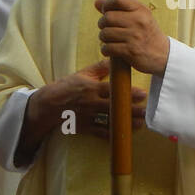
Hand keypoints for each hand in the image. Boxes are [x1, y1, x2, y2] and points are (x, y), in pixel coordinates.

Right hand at [18, 62, 147, 158]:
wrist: (48, 105)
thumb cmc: (67, 87)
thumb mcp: (82, 74)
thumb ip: (99, 68)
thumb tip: (114, 59)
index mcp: (90, 88)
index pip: (110, 90)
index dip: (126, 93)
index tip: (142, 94)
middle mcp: (90, 103)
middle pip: (113, 107)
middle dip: (130, 110)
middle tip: (145, 112)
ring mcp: (88, 116)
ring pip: (109, 121)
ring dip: (124, 124)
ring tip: (139, 124)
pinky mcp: (85, 127)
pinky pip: (100, 133)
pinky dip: (112, 135)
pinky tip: (124, 135)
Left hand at [94, 0, 170, 76]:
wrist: (163, 55)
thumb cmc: (147, 33)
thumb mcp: (139, 17)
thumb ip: (119, 9)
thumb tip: (96, 2)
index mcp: (142, 10)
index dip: (107, 4)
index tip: (106, 11)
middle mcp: (139, 21)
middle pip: (108, 17)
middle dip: (102, 23)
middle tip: (106, 28)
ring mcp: (135, 36)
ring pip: (105, 33)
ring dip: (103, 38)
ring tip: (109, 39)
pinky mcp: (131, 51)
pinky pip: (108, 48)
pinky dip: (105, 50)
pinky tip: (111, 50)